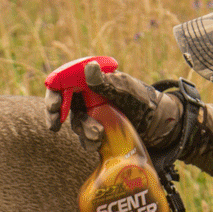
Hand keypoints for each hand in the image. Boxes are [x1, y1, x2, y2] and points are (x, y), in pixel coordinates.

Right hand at [43, 61, 176, 148]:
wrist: (158, 124)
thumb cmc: (143, 101)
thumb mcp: (125, 91)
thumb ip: (105, 83)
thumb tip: (88, 68)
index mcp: (92, 81)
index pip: (64, 82)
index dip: (54, 94)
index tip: (54, 107)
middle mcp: (88, 96)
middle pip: (62, 104)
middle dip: (56, 116)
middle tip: (55, 126)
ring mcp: (92, 114)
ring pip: (75, 123)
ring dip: (82, 130)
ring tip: (98, 135)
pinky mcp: (97, 131)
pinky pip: (84, 138)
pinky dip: (88, 141)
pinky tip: (98, 143)